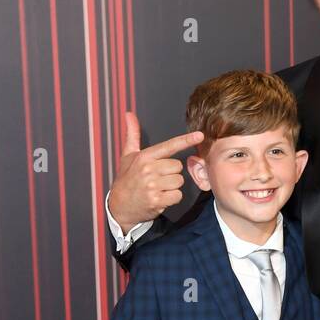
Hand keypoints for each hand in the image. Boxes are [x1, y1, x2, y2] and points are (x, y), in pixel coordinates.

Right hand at [109, 111, 204, 231]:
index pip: (169, 146)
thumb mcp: (127, 155)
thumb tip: (129, 113)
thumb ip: (132, 134)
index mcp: (144, 157)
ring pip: (179, 181)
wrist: (119, 205)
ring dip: (172, 186)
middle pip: (178, 166)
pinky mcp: (156, 200)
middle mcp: (148, 169)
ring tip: (159, 188)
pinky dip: (172, 198)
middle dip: (172, 173)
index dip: (186, 140)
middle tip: (158, 178)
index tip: (200, 135)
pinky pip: (177, 195)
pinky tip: (161, 198)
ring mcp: (152, 185)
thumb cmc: (127, 179)